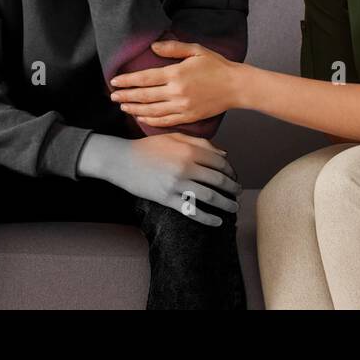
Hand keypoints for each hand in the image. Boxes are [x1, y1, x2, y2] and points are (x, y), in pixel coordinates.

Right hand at [79, 133, 241, 226]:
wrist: (121, 160)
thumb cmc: (148, 147)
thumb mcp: (174, 137)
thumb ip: (200, 143)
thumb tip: (225, 155)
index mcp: (189, 150)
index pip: (219, 163)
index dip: (231, 171)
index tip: (235, 177)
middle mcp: (185, 167)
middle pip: (218, 180)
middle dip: (233, 188)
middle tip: (239, 193)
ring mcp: (176, 184)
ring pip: (210, 197)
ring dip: (226, 204)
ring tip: (234, 208)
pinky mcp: (166, 199)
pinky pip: (192, 211)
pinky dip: (208, 218)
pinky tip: (218, 222)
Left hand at [109, 41, 242, 127]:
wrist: (236, 86)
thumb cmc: (217, 66)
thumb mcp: (196, 50)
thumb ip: (173, 48)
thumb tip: (153, 47)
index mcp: (176, 74)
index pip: (144, 78)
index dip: (127, 81)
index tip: (114, 82)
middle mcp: (176, 92)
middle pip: (144, 96)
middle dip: (126, 96)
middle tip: (112, 97)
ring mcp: (182, 107)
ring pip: (151, 111)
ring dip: (134, 109)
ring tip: (123, 107)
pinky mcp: (188, 117)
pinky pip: (165, 121)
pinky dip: (150, 121)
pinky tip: (141, 118)